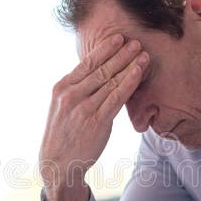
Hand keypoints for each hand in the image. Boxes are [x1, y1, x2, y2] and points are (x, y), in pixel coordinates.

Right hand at [40, 35, 148, 200]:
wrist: (58, 163)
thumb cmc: (64, 133)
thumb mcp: (62, 106)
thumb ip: (77, 90)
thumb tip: (95, 74)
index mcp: (62, 87)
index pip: (87, 63)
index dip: (104, 49)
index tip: (118, 38)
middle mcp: (71, 94)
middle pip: (101, 68)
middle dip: (120, 53)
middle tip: (136, 41)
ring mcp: (84, 107)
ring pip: (111, 81)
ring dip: (129, 65)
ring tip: (143, 54)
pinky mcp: (97, 121)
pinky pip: (116, 97)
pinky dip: (129, 83)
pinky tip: (139, 73)